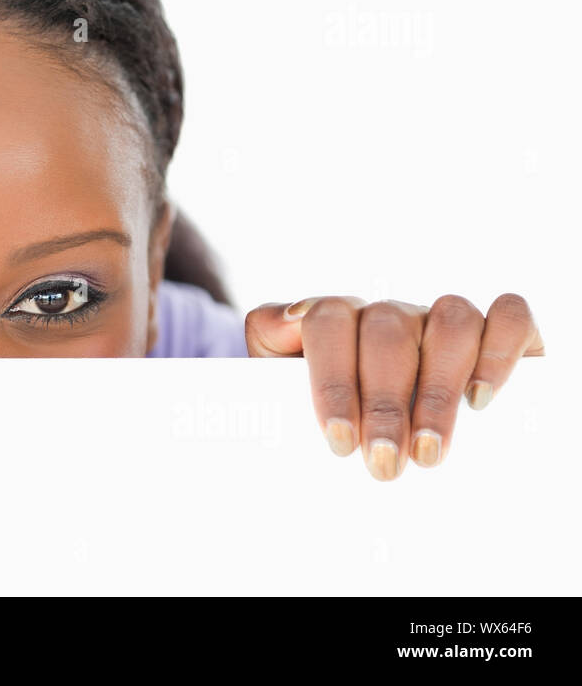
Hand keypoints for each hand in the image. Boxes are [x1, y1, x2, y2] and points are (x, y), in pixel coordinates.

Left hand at [244, 294, 543, 479]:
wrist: (360, 421)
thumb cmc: (324, 410)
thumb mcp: (279, 386)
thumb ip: (269, 346)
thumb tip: (290, 317)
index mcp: (338, 319)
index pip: (329, 323)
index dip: (333, 381)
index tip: (338, 441)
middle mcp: (391, 314)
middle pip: (387, 332)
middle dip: (384, 404)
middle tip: (382, 463)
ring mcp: (441, 319)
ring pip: (450, 322)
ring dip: (438, 390)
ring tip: (428, 451)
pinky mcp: (496, 332)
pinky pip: (508, 316)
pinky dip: (500, 351)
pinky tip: (481, 398)